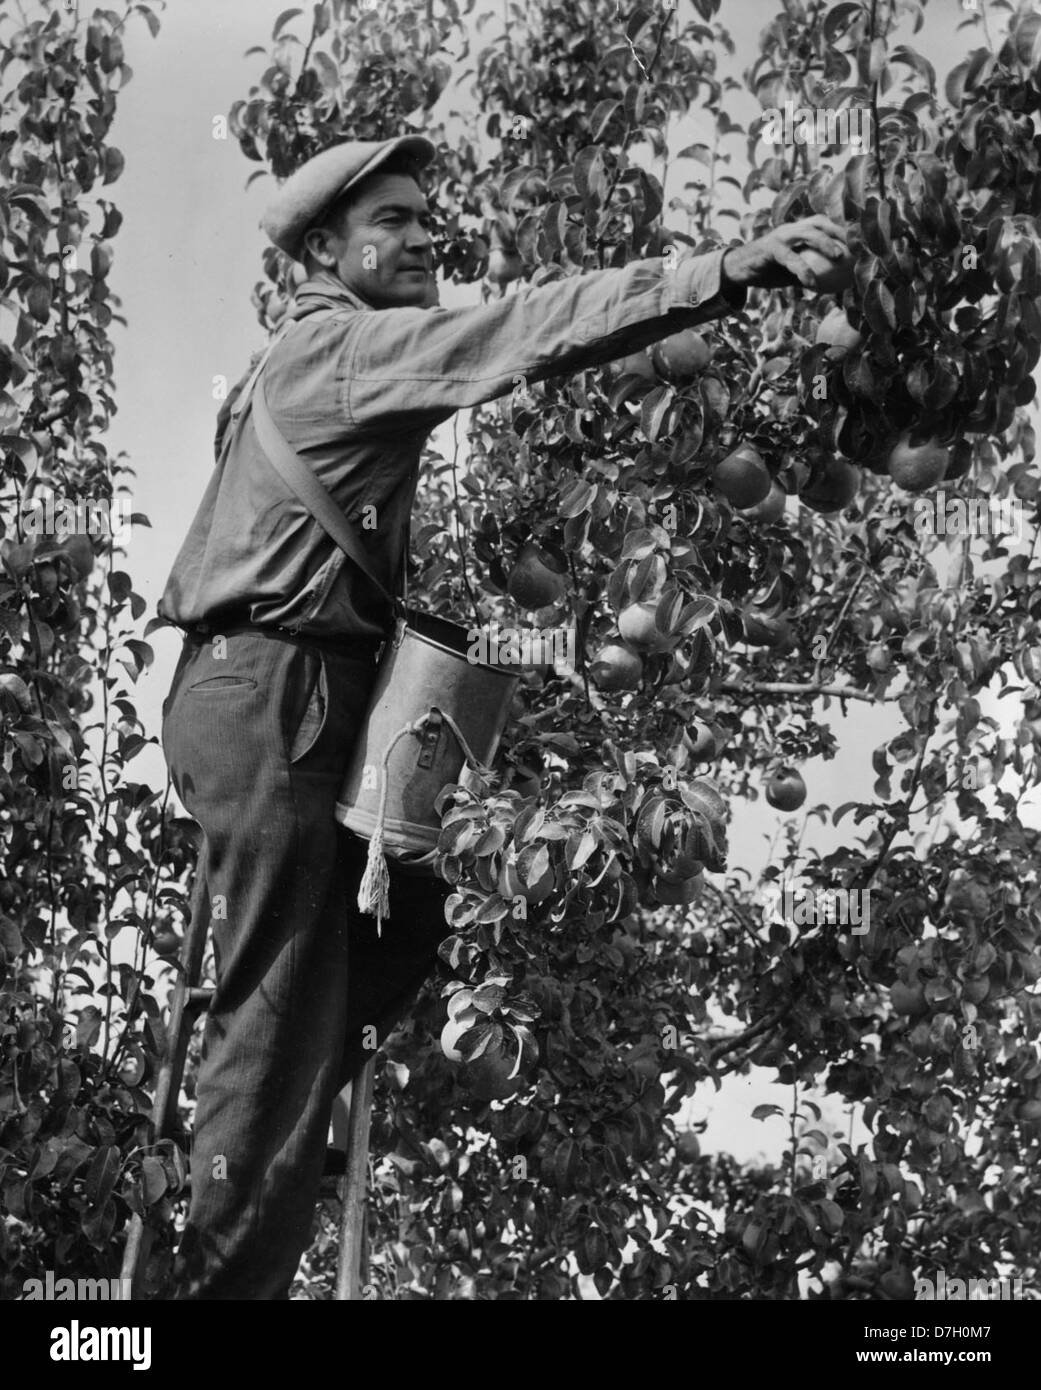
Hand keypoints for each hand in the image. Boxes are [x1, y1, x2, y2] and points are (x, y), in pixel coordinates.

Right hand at [721, 215, 850, 290]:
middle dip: (839, 230)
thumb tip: (837, 283)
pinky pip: (789, 258)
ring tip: (839, 257)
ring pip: (806, 233)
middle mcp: (790, 228)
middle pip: (819, 222)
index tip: (861, 240)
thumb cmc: (767, 271)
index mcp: (797, 230)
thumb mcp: (791, 270)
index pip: (824, 224)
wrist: (737, 271)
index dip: (843, 228)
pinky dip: (802, 270)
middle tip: (856, 245)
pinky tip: (812, 284)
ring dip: (825, 243)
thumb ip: (811, 270)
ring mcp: (779, 236)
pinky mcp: (768, 248)